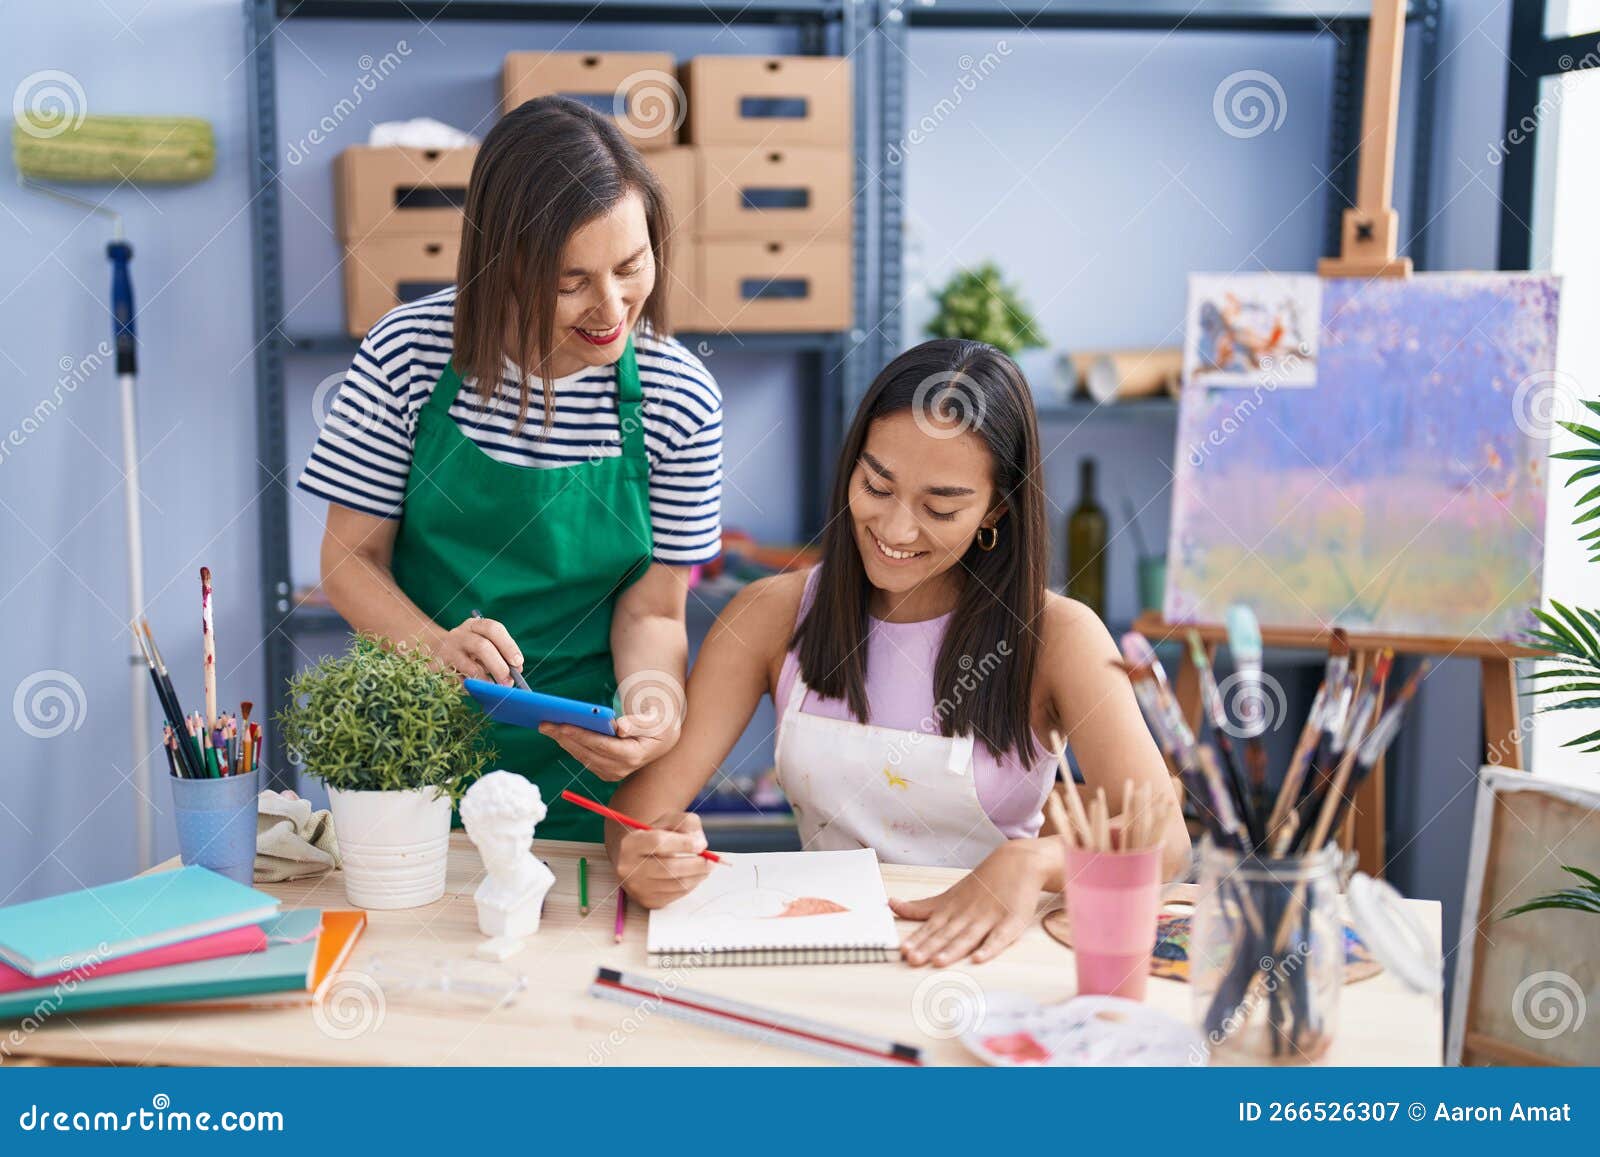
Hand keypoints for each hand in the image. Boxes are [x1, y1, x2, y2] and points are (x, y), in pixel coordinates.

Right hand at [433, 616, 521, 684]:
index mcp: (474, 625)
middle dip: (499, 666)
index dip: (508, 646)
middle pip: (482, 647)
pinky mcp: (440, 669)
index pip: (493, 629)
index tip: (518, 662)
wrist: (436, 651)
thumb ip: (501, 654)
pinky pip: (460, 682)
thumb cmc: (470, 650)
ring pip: (470, 667)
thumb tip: (516, 671)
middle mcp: (459, 635)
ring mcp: (447, 652)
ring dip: (487, 680)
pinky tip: (478, 689)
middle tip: (508, 681)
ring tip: (494, 688)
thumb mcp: (485, 645)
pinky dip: (473, 687)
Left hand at [539, 712, 680, 781]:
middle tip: (545, 724)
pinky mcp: (604, 772)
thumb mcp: (653, 721)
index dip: (582, 735)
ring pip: (582, 756)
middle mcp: (620, 769)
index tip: (563, 725)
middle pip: (587, 752)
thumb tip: (621, 727)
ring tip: (547, 727)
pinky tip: (558, 734)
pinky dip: (570, 745)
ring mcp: (611, 773)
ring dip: (563, 742)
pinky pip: (583, 758)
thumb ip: (638, 723)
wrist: (659, 742)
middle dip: (564, 737)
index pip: (602, 745)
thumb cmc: (655, 726)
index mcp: (633, 755)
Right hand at [614, 812, 712, 907]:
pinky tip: (694, 876)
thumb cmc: (657, 836)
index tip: (701, 845)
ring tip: (706, 867)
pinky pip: (677, 895)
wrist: (639, 859)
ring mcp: (637, 887)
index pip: (658, 842)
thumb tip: (700, 844)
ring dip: (698, 876)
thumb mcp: (669, 821)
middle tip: (712, 861)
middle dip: (696, 864)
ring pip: (676, 883)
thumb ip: (686, 823)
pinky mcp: (648, 901)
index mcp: (631, 843)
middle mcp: (629, 867)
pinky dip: (691, 885)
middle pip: (668, 867)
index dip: (683, 844)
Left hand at [890, 840, 1054, 966]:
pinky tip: (979, 959)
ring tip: (939, 962)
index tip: (903, 950)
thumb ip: (920, 907)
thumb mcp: (948, 895)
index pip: (931, 927)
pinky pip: (999, 938)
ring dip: (953, 950)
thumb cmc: (980, 884)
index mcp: (951, 910)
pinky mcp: (1011, 922)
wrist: (1017, 862)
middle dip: (929, 947)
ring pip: (969, 937)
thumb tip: (890, 904)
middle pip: (946, 934)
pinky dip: (990, 948)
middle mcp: (967, 915)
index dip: (917, 939)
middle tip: (913, 958)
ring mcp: (989, 918)